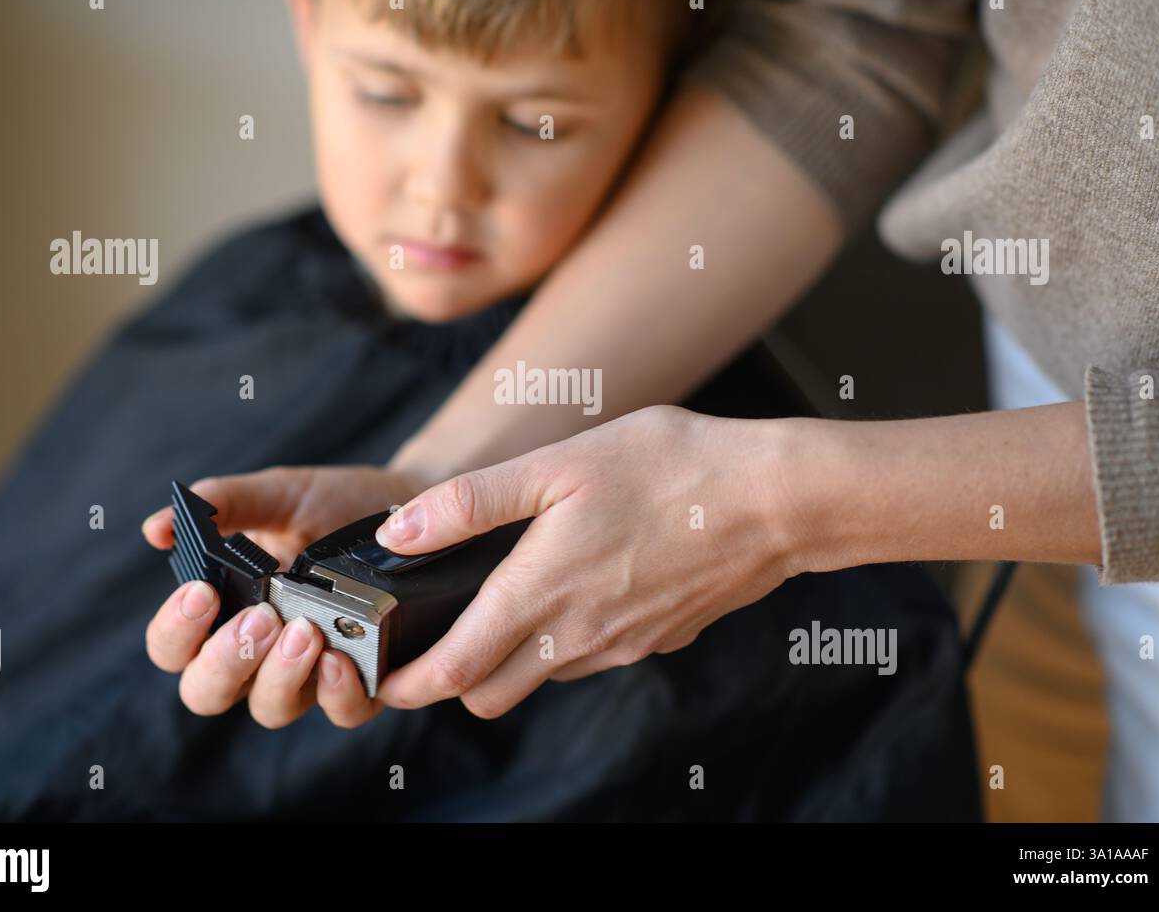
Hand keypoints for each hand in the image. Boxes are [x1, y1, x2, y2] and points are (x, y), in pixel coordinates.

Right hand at [142, 465, 427, 727]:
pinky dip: (337, 693)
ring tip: (305, 629)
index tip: (199, 592)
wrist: (411, 504)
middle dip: (227, 660)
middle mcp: (258, 653)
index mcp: (225, 613)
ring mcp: (307, 675)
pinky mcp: (362, 683)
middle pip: (208, 692)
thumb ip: (222, 505)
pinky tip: (341, 657)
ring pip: (271, 708)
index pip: (174, 647)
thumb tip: (155, 529)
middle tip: (260, 617)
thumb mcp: (279, 495)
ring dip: (280, 676)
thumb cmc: (333, 504)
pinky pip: (342, 712)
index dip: (175, 631)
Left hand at [371, 405, 812, 718]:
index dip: (407, 686)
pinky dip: (566, 641)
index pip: (454, 672)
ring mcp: (621, 645)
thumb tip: (399, 532)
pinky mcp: (657, 639)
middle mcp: (577, 637)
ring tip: (507, 601)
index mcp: (540, 594)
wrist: (777, 500)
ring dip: (512, 658)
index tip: (381, 680)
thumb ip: (472, 503)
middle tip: (437, 640)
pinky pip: (593, 656)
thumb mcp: (557, 465)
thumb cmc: (670, 469)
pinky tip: (581, 584)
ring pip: (542, 677)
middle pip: (490, 694)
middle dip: (453, 681)